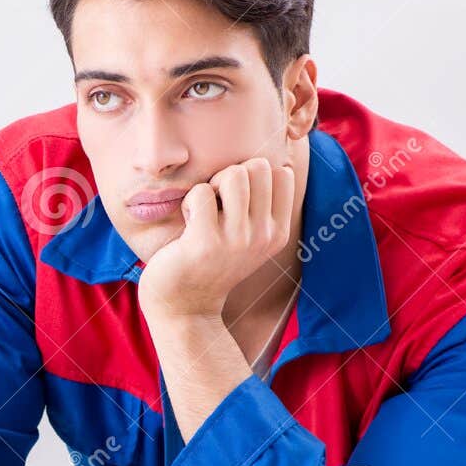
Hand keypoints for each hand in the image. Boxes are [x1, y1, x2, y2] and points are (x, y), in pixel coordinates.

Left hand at [137, 157, 295, 323]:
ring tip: (202, 212)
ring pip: (233, 174)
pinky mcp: (206, 243)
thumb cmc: (210, 261)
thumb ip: (259, 204)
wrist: (185, 306)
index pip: (281, 173)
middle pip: (258, 166)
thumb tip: (269, 159)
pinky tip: (188, 224)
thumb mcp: (247, 236)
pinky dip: (190, 202)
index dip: (253, 176)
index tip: (235, 201)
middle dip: (231, 175)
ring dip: (211, 186)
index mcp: (278, 231)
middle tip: (216, 204)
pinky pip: (201, 193)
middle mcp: (264, 236)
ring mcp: (237, 240)